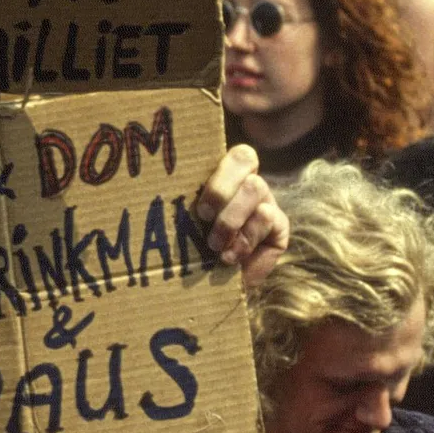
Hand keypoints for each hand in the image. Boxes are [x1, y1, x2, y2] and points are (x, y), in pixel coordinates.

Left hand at [193, 143, 286, 289]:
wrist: (213, 278)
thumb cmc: (191, 241)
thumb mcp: (184, 218)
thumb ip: (179, 202)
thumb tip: (153, 195)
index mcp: (226, 173)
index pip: (237, 155)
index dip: (221, 177)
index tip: (202, 208)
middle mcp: (250, 182)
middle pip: (247, 166)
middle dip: (222, 193)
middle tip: (205, 219)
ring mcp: (267, 201)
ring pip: (257, 193)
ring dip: (232, 221)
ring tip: (215, 246)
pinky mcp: (280, 226)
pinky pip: (268, 219)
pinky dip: (246, 242)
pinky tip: (230, 258)